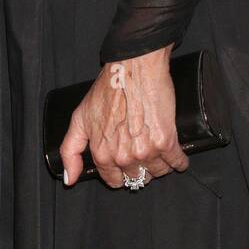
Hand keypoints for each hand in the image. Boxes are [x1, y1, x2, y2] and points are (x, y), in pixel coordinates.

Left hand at [59, 47, 189, 188]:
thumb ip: (71, 150)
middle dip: (140, 166)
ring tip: (157, 145)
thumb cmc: (107, 89)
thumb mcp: (80, 117)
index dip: (120, 172)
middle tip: (142, 147)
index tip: (126, 160)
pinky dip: (179, 159)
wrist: (133, 67)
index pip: (115, 181)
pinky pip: (178, 163)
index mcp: (102, 154)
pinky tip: (174, 150)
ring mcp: (146, 152)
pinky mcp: (166, 142)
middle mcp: (123, 157)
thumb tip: (70, 180)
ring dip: (160, 163)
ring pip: (159, 172)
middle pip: (137, 177)